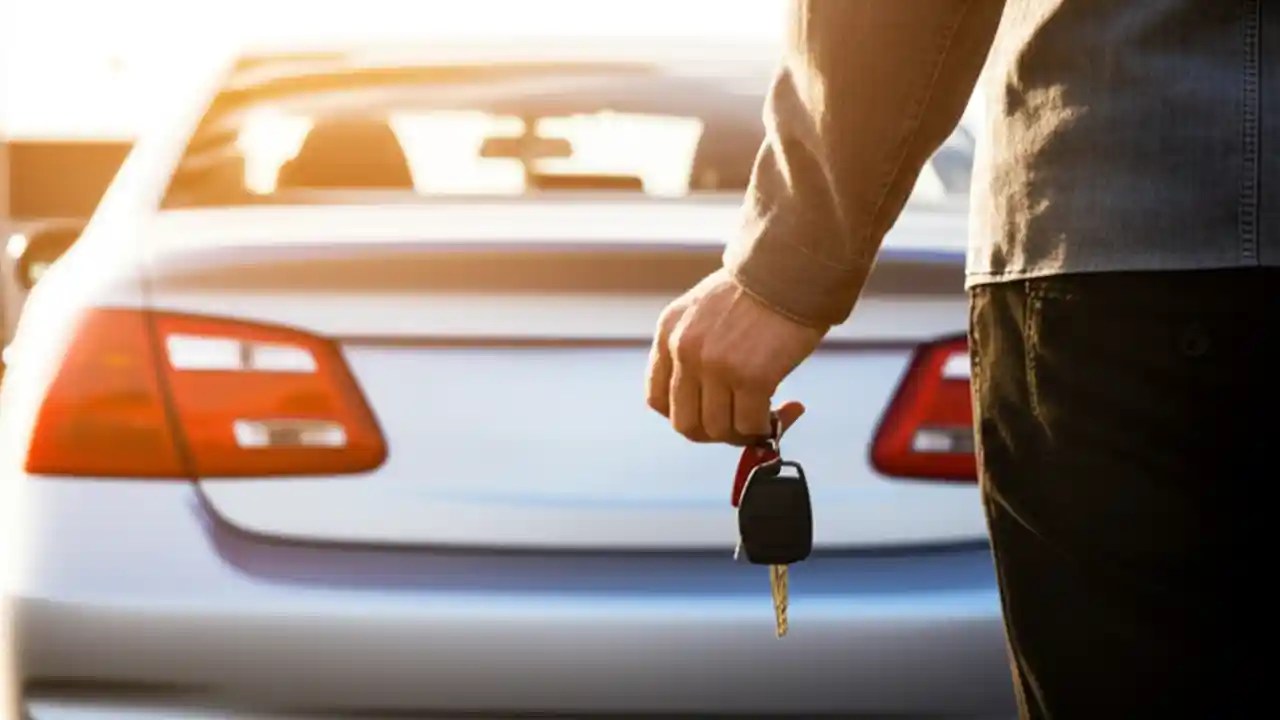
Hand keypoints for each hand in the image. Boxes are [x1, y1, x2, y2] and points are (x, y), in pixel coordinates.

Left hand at [646, 268, 826, 443]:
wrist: (794, 267)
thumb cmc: (760, 288)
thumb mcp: (704, 310)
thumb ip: (694, 347)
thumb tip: (709, 399)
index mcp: (668, 331)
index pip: (657, 399)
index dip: (685, 415)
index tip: (711, 414)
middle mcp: (684, 350)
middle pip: (685, 423)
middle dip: (716, 433)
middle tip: (743, 425)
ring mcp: (715, 365)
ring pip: (719, 430)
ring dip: (745, 432)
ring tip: (771, 415)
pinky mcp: (751, 377)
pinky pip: (752, 425)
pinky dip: (769, 426)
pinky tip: (788, 409)